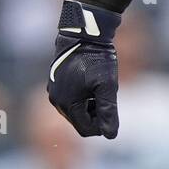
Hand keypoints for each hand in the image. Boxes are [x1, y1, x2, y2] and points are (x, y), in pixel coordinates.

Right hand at [46, 0, 120, 137]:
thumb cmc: (96, 59)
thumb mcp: (107, 86)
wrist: (83, 32)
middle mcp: (56, 99)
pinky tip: (94, 84)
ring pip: (76, 111)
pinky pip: (71, 99)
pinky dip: (84, 97)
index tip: (113, 112)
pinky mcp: (57, 82)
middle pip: (80, 121)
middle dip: (96, 115)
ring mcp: (54, 90)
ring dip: (91, 106)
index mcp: (66, 103)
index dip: (103, 125)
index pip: (86, 129)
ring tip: (102, 89)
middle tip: (108, 96)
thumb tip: (110, 135)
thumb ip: (108, 111)